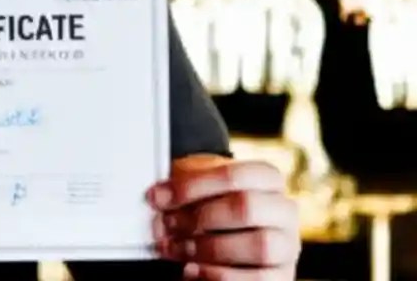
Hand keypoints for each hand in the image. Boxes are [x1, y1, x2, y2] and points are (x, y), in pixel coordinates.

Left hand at [148, 156, 300, 279]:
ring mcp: (287, 246)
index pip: (235, 175)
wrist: (228, 235)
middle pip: (247, 207)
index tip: (157, 198)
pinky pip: (258, 280)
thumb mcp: (199, 188)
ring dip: (208, 248)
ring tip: (176, 248)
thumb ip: (182, 187)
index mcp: (267, 179)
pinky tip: (191, 270)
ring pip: (259, 246)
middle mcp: (284, 211)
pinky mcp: (282, 276)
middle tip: (167, 225)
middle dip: (199, 217)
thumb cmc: (210, 206)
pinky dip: (218, 276)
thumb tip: (158, 198)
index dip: (192, 186)